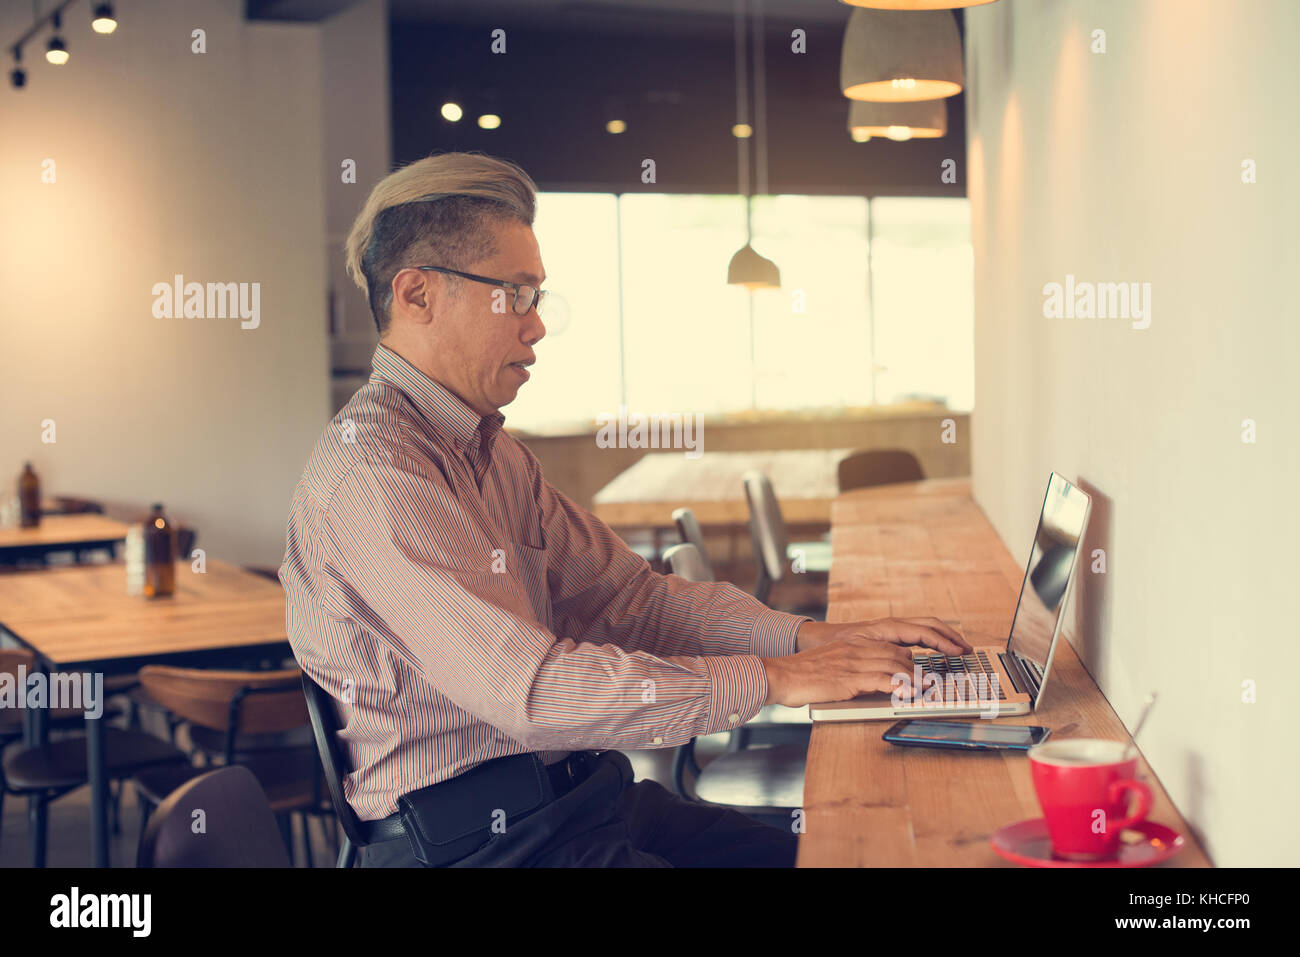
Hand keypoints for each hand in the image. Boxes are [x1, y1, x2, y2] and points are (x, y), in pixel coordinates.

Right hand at [774, 617, 972, 706]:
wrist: (781, 675)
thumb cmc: (806, 674)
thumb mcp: (838, 663)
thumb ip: (863, 665)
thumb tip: (888, 675)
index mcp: (858, 641)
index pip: (899, 638)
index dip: (925, 645)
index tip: (946, 649)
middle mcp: (860, 646)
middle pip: (903, 650)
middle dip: (929, 660)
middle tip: (949, 668)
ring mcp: (855, 661)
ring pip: (898, 664)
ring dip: (918, 678)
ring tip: (932, 687)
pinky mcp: (850, 677)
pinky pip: (883, 680)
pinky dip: (901, 687)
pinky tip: (911, 693)